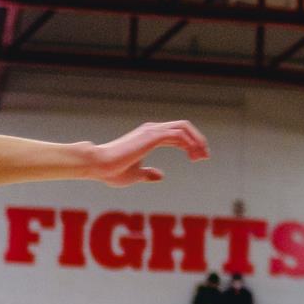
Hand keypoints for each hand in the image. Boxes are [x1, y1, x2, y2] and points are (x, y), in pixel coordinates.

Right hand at [84, 120, 208, 185]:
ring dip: (197, 141)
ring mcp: (151, 131)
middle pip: (183, 127)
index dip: (190, 144)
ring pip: (184, 128)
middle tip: (205, 156)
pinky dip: (190, 142)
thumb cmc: (112, 170)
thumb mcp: (135, 174)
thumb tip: (160, 176)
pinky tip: (194, 155)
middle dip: (198, 140)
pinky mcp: (151, 136)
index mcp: (148, 136)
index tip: (198, 158)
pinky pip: (178, 134)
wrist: (98, 165)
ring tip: (203, 156)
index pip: (176, 134)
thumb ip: (148, 173)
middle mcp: (151, 130)